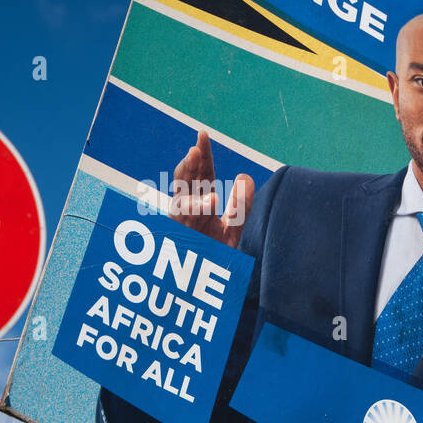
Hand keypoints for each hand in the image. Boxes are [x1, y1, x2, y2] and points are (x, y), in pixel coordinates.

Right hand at [168, 130, 253, 247]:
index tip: (202, 135)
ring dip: (187, 179)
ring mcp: (181, 224)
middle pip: (187, 181)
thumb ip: (240, 207)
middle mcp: (187, 209)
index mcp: (200, 202)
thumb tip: (244, 176)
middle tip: (196, 148)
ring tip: (194, 160)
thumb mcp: (234, 229)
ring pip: (182, 196)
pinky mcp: (179, 237)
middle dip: (190, 163)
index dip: (202, 155)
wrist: (211, 288)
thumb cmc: (219, 257)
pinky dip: (198, 208)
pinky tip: (212, 199)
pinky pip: (187, 220)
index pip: (201, 173)